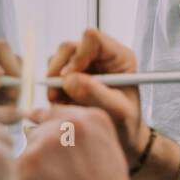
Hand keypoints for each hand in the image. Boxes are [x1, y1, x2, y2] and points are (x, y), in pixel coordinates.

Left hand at [15, 103, 133, 179]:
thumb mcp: (110, 155)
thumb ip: (86, 135)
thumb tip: (60, 127)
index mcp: (92, 119)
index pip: (62, 111)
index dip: (55, 127)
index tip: (52, 139)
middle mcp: (67, 124)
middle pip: (42, 125)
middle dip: (45, 145)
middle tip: (54, 171)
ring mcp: (43, 143)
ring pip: (30, 146)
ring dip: (36, 163)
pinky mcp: (24, 164)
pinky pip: (20, 167)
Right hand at [46, 28, 146, 166]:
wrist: (123, 140)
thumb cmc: (126, 125)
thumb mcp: (117, 111)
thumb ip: (95, 93)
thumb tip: (68, 79)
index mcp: (118, 58)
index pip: (92, 39)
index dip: (78, 55)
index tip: (70, 78)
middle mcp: (100, 57)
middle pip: (69, 47)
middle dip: (59, 69)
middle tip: (56, 93)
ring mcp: (84, 66)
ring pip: (58, 59)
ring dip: (54, 81)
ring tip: (62, 102)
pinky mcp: (72, 77)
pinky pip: (53, 75)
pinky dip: (52, 90)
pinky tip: (62, 105)